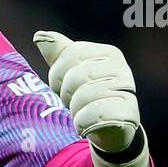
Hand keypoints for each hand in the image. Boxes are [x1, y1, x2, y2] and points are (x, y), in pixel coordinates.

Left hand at [32, 31, 149, 166]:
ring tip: (80, 114)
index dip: (58, 75)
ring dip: (74, 111)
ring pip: (84, 96)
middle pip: (76, 76)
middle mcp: (121, 68)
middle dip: (66, 94)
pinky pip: (94, 115)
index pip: (70, 55)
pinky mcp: (128, 113)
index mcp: (108, 53)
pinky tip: (85, 126)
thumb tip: (39, 36)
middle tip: (72, 103)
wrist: (108, 130)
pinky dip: (82, 123)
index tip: (62, 86)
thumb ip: (58, 54)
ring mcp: (126, 90)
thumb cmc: (86, 97)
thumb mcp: (70, 73)